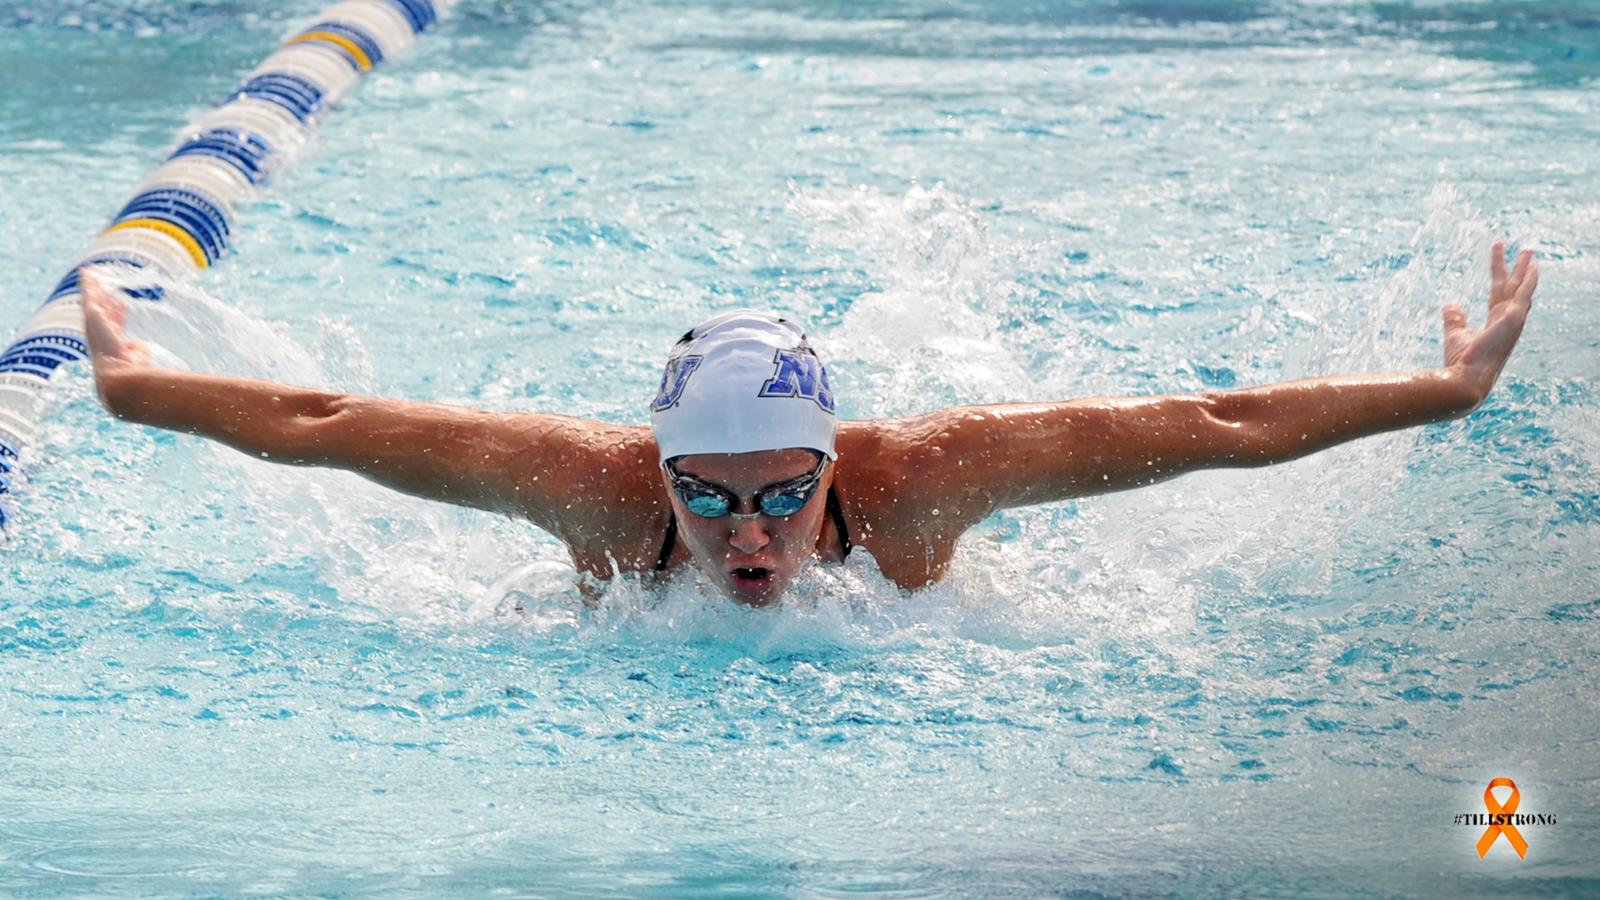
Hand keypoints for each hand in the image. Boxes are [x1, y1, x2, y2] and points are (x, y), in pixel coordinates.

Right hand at [80, 268, 153, 408]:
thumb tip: (137, 345)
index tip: (123, 303)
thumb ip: (137, 351)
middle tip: (104, 285)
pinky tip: (86, 271)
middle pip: (103, 310)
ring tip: (92, 274)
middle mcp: (101, 332)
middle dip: (103, 298)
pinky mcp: (91, 315)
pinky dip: (87, 283)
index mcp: (113, 342)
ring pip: (93, 300)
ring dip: (93, 287)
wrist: (117, 375)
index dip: (119, 314)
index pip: (117, 324)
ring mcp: (94, 324)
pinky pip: (89, 294)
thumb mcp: (137, 359)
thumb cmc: (130, 372)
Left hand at [1443, 242, 1536, 406]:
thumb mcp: (1456, 335)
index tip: (1499, 253)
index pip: (1499, 291)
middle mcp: (1509, 320)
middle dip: (1520, 268)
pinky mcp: (1512, 320)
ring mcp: (1513, 321)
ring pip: (1523, 289)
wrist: (1466, 377)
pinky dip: (1530, 282)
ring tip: (1529, 252)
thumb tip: (1451, 305)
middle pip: (1515, 287)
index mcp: (1497, 321)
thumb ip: (1455, 319)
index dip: (1500, 273)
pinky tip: (1533, 267)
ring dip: (1527, 270)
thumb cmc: (1461, 361)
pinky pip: (1523, 295)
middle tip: (1526, 250)